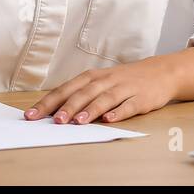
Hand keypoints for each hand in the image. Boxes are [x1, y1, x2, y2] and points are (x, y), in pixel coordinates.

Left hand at [21, 57, 177, 124]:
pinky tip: (109, 119)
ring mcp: (124, 88)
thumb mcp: (101, 82)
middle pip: (84, 93)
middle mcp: (106, 80)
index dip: (49, 102)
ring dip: (90, 110)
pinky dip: (119, 112)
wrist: (161, 72)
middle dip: (68, 107)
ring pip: (105, 98)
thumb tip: (55, 111)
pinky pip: (129, 106)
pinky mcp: (141, 98)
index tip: (32, 114)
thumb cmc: (124, 80)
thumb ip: (81, 94)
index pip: (66, 88)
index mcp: (93, 76)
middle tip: (55, 121)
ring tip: (78, 122)